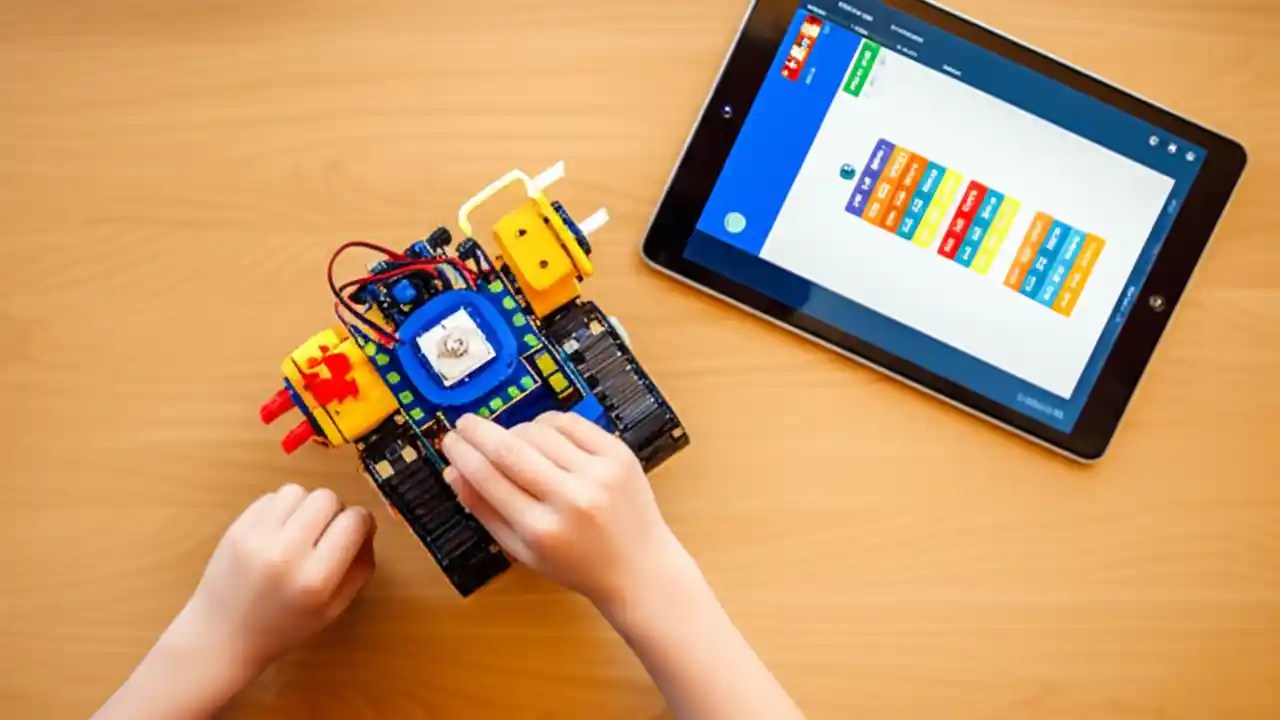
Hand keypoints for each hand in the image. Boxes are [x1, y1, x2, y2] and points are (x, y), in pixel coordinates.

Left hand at [171, 484, 376, 672]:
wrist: (222, 636)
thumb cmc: (284, 629)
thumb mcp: (333, 610)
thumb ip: (359, 568)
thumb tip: (367, 528)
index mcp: (316, 579)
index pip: (354, 521)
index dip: (362, 522)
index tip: (356, 533)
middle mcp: (287, 553)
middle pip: (327, 498)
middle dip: (335, 511)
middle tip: (325, 533)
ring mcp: (256, 537)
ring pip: (298, 491)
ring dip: (306, 506)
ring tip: (298, 531)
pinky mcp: (236, 528)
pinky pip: (271, 497)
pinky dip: (281, 509)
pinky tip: (276, 533)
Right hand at [441, 412, 685, 613]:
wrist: (639, 567)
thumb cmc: (577, 563)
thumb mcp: (523, 551)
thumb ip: (485, 511)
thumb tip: (453, 471)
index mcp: (542, 531)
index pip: (488, 479)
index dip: (463, 455)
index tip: (449, 441)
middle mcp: (571, 500)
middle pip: (510, 450)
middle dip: (479, 432)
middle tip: (464, 424)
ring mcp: (599, 474)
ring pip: (539, 431)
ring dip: (515, 430)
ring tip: (510, 441)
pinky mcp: (619, 455)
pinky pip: (571, 423)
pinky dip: (548, 423)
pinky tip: (541, 434)